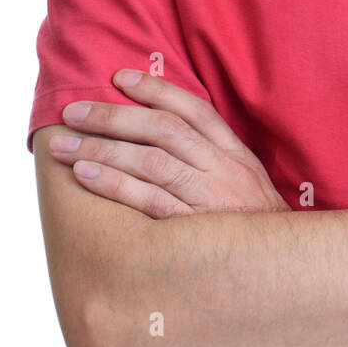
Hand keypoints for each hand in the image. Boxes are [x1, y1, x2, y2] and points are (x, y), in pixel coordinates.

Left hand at [48, 70, 290, 217]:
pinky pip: (149, 201)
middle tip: (73, 113)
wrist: (283, 268)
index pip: (194, 110)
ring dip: (103, 149)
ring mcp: (209, 198)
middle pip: (163, 130)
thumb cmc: (253, 225)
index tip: (119, 77)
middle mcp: (222, 169)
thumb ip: (212, 155)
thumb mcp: (245, 181)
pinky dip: (114, 185)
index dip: (156, 90)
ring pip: (151, 162)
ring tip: (64, 145)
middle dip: (114, 116)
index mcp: (234, 153)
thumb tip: (164, 131)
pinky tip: (85, 174)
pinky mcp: (193, 230)